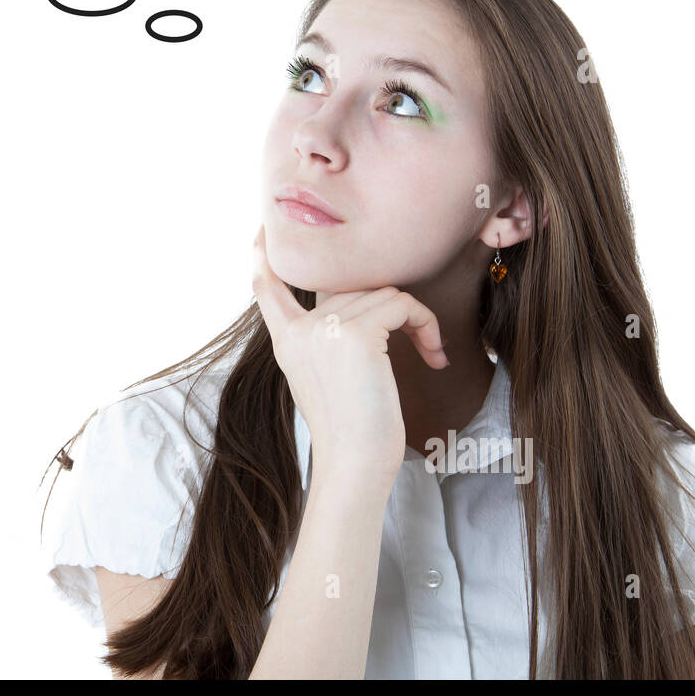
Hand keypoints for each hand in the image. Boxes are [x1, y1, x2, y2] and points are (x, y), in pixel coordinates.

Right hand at [251, 224, 448, 489]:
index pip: (266, 286)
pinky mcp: (354, 333)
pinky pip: (401, 304)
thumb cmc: (354, 430)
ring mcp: (323, 327)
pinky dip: (425, 324)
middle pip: (350, 284)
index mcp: (286, 341)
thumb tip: (362, 299)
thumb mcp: (327, 377)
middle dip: (391, 307)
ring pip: (382, 291)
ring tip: (429, 353)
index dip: (263, 255)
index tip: (261, 231)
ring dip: (415, 319)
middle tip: (423, 340)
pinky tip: (432, 355)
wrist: (356, 464)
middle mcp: (298, 329)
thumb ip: (329, 336)